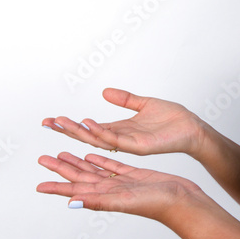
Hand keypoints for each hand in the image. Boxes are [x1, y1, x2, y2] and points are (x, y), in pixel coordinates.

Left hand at [36, 151, 201, 222]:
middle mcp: (110, 190)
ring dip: (78, 163)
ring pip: (94, 170)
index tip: (38, 185)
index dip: (56, 186)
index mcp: (105, 196)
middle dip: (62, 168)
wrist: (183, 202)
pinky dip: (101, 160)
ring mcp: (122, 183)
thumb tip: (71, 203)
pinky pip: (112, 167)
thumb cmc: (158, 205)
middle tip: (44, 159)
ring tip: (63, 153)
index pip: (75, 190)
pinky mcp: (134, 176)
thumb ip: (98, 201)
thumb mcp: (125, 200)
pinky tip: (93, 155)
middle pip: (80, 177)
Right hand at [42, 87, 205, 156]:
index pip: (90, 129)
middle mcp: (121, 140)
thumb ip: (125, 99)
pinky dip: (101, 132)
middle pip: (88, 136)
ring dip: (79, 132)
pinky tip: (89, 124)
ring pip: (98, 139)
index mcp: (121, 130)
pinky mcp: (140, 146)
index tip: (51, 120)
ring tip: (62, 123)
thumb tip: (104, 91)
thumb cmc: (173, 119)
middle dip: (67, 130)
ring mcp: (129, 145)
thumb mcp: (145, 104)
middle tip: (47, 123)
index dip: (70, 125)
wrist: (193, 129)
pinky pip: (116, 140)